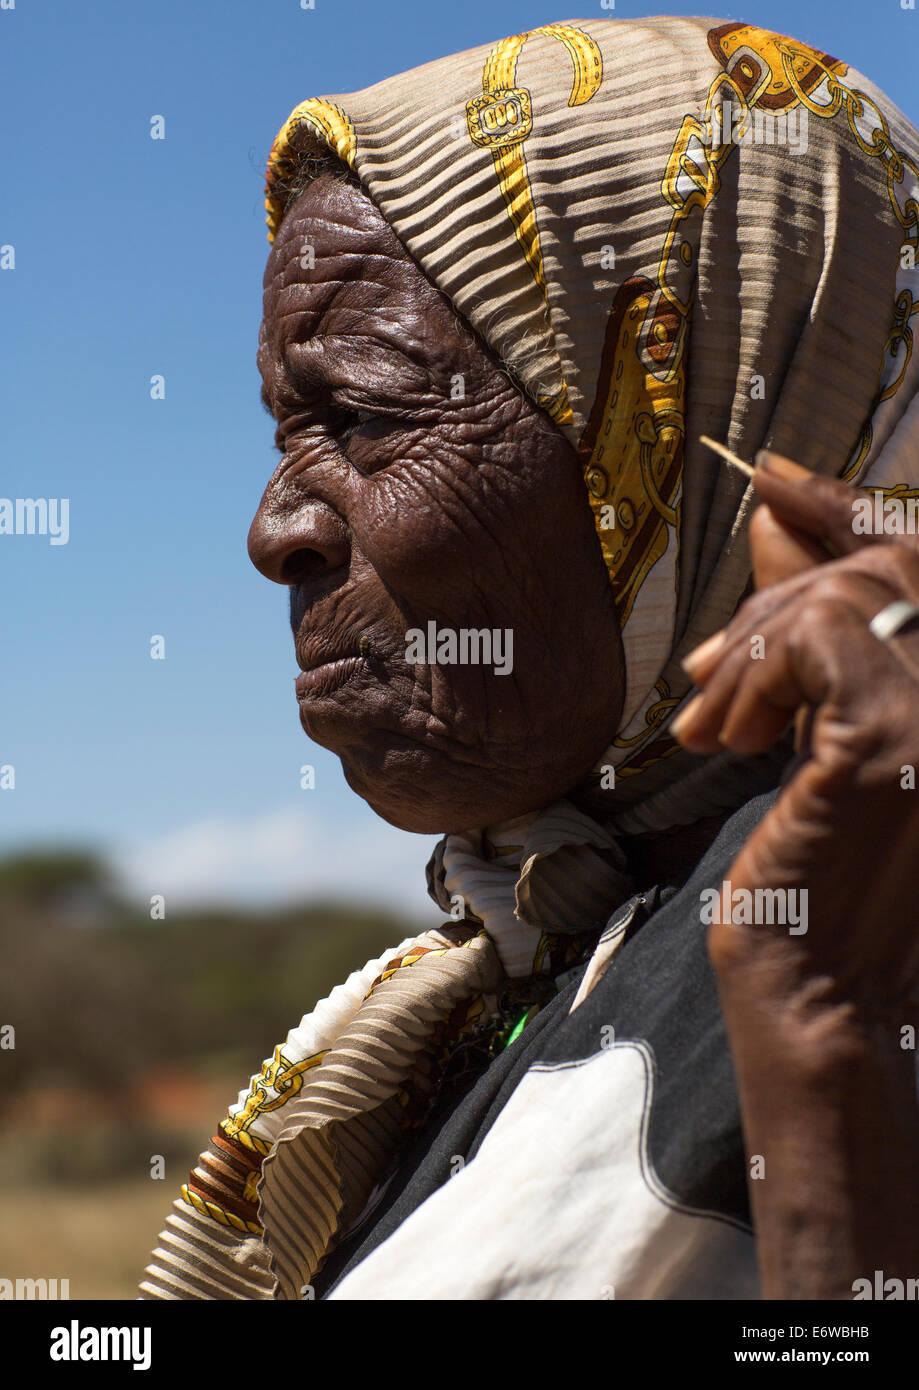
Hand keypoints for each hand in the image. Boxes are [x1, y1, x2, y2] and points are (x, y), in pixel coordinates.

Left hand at [674, 452, 918, 1034]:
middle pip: (888, 564)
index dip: (850, 505)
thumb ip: (807, 632)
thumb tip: (772, 522)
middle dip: (776, 595)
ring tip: (713, 720)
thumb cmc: (818, 883)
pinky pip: (814, 635)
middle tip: (709, 672)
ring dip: (754, 645)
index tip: (773, 474)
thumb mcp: (812, 729)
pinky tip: (727, 734)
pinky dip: (754, 669)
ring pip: (845, 593)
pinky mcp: (900, 740)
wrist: (816, 1002)